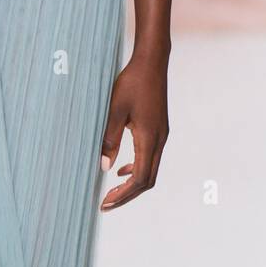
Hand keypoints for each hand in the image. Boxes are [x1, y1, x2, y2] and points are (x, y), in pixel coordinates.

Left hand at [99, 52, 168, 209]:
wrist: (151, 63)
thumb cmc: (132, 82)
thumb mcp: (115, 109)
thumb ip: (110, 138)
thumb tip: (104, 167)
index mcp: (149, 138)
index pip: (139, 179)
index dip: (123, 195)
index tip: (105, 202)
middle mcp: (159, 141)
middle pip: (147, 180)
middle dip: (127, 195)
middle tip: (106, 202)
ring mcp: (161, 135)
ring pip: (150, 170)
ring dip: (132, 183)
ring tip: (113, 190)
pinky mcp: (158, 129)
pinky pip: (150, 157)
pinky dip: (136, 168)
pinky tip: (122, 167)